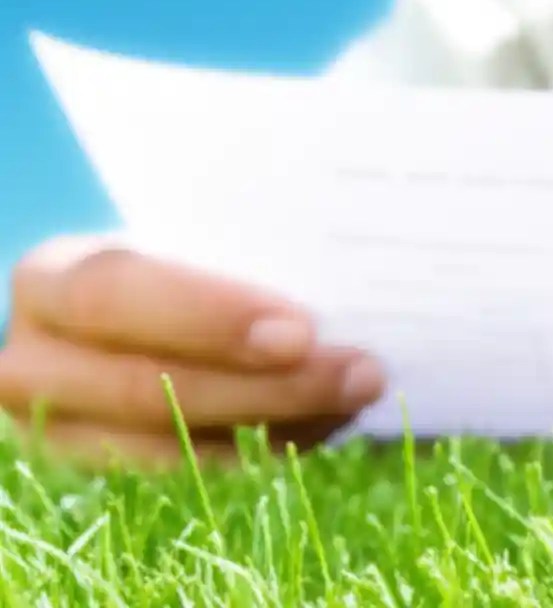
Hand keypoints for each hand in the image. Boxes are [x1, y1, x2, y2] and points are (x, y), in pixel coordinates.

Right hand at [0, 235, 386, 468]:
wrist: (122, 304)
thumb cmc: (168, 248)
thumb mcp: (181, 229)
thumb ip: (235, 240)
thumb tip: (338, 254)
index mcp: (50, 279)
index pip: (113, 295)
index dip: (208, 318)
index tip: (300, 331)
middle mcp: (38, 363)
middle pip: (150, 389)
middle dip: (270, 386)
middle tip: (361, 372)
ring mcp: (67, 431)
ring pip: (175, 449)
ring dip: (282, 424)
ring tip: (358, 394)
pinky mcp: (110, 472)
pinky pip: (195, 477)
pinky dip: (269, 449)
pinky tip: (330, 420)